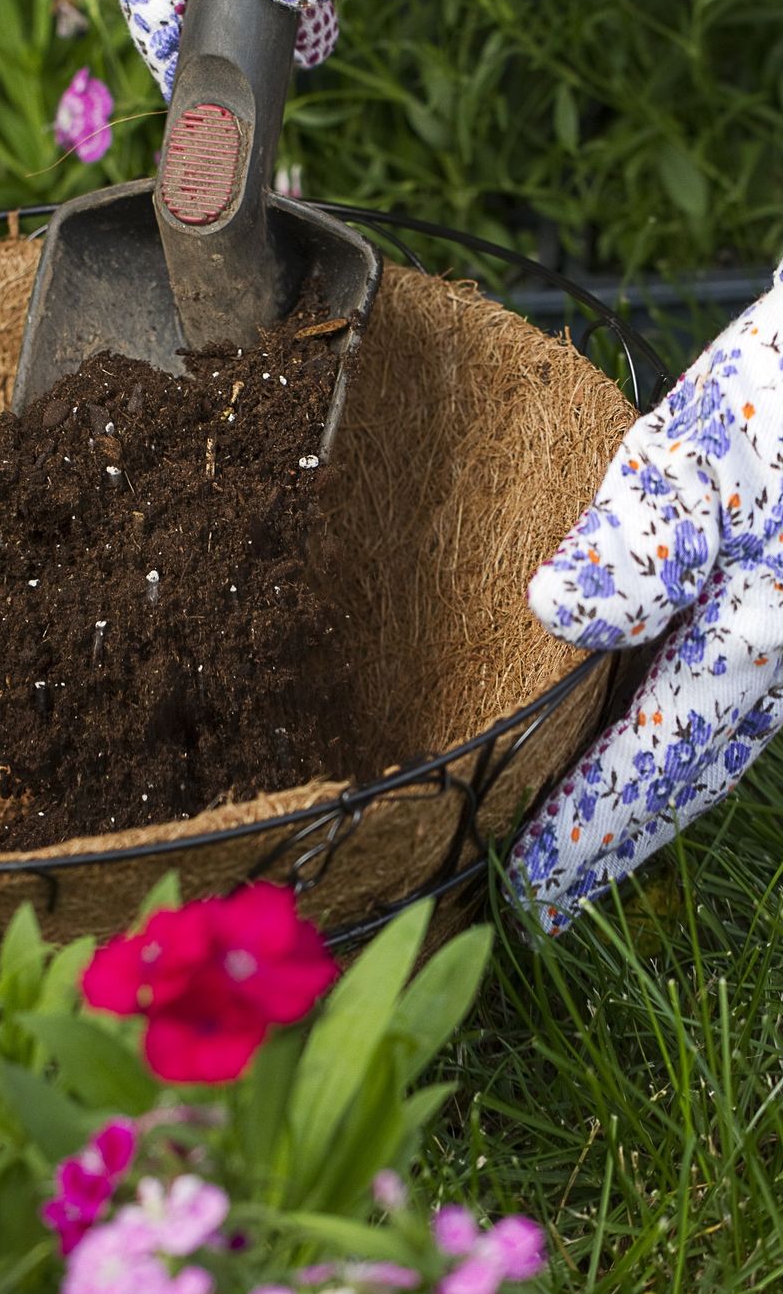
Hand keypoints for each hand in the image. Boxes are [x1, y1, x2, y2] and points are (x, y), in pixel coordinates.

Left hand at [511, 274, 782, 933]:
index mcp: (753, 634)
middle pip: (695, 770)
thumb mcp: (693, 448)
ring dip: (662, 792)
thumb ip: (634, 536)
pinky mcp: (782, 608)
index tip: (536, 886)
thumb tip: (557, 610)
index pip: (654, 757)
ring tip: (604, 837)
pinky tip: (665, 736)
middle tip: (557, 898)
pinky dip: (697, 736)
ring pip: (727, 740)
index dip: (594, 825)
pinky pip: (743, 698)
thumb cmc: (776, 395)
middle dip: (626, 833)